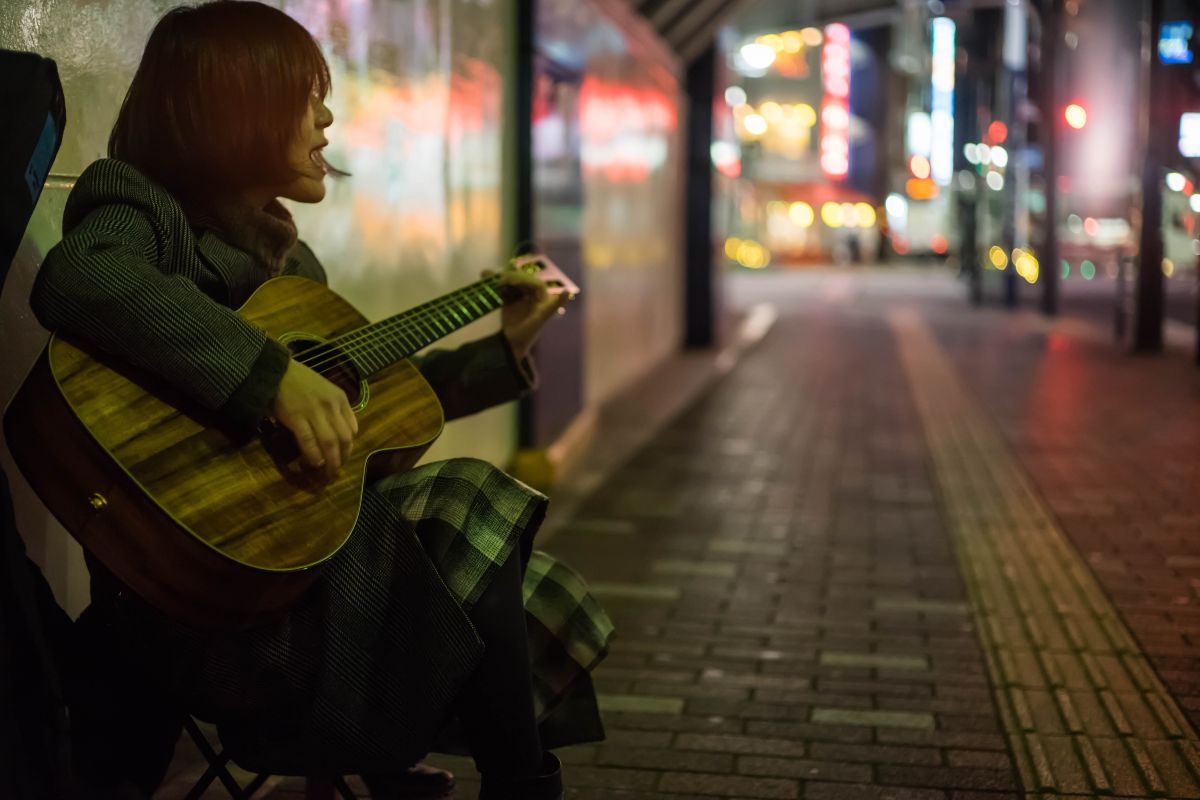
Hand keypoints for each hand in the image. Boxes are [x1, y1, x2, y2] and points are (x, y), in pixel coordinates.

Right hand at [271, 359, 357, 476]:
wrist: (276, 370)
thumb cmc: (300, 380)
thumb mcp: (327, 390)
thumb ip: (338, 408)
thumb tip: (348, 432)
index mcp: (340, 398)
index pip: (352, 429)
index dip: (349, 447)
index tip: (342, 456)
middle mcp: (331, 405)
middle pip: (344, 438)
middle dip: (342, 458)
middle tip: (336, 469)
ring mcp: (314, 412)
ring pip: (329, 442)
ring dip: (330, 461)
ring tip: (327, 472)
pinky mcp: (296, 417)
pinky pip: (309, 441)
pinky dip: (313, 455)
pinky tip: (314, 463)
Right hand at [493, 269, 568, 360]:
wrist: (511, 345)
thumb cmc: (528, 334)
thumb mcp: (541, 319)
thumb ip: (554, 306)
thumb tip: (567, 291)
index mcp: (543, 299)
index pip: (534, 283)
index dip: (523, 279)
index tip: (511, 281)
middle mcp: (533, 296)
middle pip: (522, 281)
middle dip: (510, 277)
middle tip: (499, 280)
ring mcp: (520, 298)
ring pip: (511, 283)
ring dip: (500, 277)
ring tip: (487, 274)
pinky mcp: (509, 301)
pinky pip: (502, 289)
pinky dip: (494, 283)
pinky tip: (484, 275)